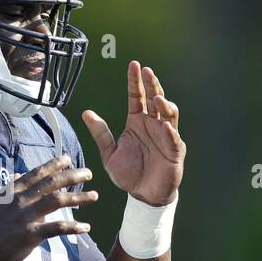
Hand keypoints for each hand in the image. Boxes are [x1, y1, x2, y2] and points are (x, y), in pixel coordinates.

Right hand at [0, 155, 97, 260]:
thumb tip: (17, 176)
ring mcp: (27, 217)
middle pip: (52, 183)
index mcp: (13, 191)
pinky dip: (73, 227)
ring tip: (94, 196)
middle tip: (88, 173)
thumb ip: (8, 188)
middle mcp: (22, 200)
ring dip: (78, 197)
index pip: (37, 173)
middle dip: (72, 176)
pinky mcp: (30, 235)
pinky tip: (85, 227)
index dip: (54, 165)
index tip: (67, 159)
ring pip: (57, 201)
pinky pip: (56, 228)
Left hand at [81, 60, 184, 205]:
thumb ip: (100, 133)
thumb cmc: (128, 174)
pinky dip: (169, 131)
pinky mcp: (174, 151)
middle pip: (154, 99)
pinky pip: (173, 138)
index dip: (135, 81)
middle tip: (146, 71)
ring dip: (164, 104)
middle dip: (152, 84)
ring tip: (157, 98)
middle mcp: (152, 125)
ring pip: (168, 114)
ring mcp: (165, 136)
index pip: (136, 97)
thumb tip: (86, 113)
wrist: (142, 195)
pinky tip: (164, 126)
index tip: (133, 65)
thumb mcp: (109, 153)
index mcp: (136, 122)